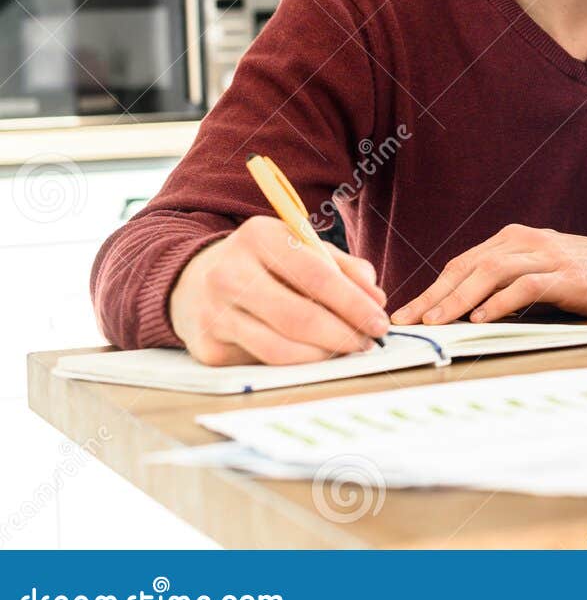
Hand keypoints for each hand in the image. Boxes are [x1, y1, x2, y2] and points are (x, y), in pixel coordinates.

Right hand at [169, 214, 390, 365]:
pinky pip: (263, 362)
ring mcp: (214, 313)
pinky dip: (296, 362)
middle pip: (299, 317)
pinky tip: (312, 354)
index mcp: (258, 237)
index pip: (316, 275)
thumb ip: (343, 267)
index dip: (353, 303)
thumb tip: (376, 298)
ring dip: (323, 354)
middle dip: (343, 334)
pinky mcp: (207, 347)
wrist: (192, 280)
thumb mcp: (299, 247)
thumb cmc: (262, 262)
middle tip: (368, 342)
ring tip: (345, 349)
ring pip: (281, 349)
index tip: (380, 321)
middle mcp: (229, 273)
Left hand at [390, 227, 586, 323]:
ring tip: (435, 322)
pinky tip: (480, 319)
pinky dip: (498, 303)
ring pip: (490, 273)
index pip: (462, 263)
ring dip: (458, 300)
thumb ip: (509, 283)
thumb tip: (466, 312)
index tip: (409, 312)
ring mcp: (547, 255)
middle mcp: (526, 241)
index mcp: (515, 240)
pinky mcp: (566, 274)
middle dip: (434, 295)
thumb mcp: (542, 271)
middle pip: (468, 266)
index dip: (432, 288)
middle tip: (408, 320)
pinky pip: (524, 286)